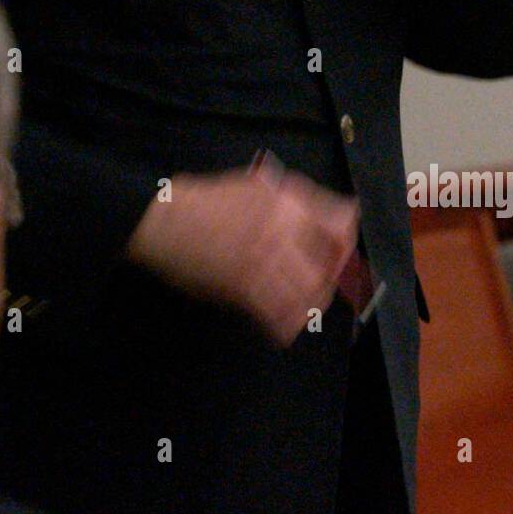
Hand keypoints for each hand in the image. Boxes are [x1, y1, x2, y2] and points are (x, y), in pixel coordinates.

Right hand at [125, 166, 359, 346]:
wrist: (166, 220)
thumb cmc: (207, 201)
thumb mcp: (256, 186)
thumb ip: (292, 201)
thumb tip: (325, 218)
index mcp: (287, 200)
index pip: (339, 222)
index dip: (346, 239)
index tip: (343, 249)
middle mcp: (283, 229)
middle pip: (329, 263)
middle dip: (333, 277)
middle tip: (327, 283)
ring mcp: (266, 259)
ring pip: (309, 293)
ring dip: (312, 304)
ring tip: (307, 306)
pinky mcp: (246, 287)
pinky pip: (280, 314)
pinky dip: (286, 325)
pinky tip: (284, 327)